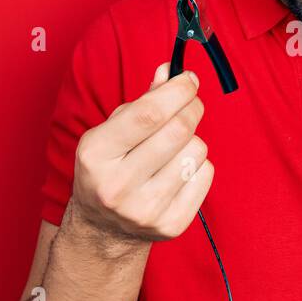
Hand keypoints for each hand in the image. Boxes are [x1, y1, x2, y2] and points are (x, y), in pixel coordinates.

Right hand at [69, 62, 213, 243]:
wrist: (104, 229)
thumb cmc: (109, 169)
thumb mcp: (110, 132)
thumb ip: (141, 102)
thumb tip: (170, 71)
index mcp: (96, 154)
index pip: (149, 113)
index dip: (177, 90)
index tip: (190, 80)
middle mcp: (118, 185)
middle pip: (178, 130)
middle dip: (192, 107)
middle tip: (191, 103)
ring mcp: (145, 210)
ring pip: (196, 151)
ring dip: (192, 140)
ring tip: (173, 149)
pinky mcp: (170, 226)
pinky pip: (205, 175)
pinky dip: (198, 165)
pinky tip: (177, 171)